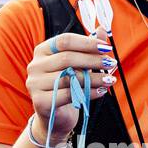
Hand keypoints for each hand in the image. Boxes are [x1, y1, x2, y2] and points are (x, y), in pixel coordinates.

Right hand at [27, 27, 117, 141]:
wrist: (56, 117)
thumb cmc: (68, 87)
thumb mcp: (78, 65)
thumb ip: (88, 48)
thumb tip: (102, 30)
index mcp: (42, 50)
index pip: (65, 40)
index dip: (87, 43)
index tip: (106, 48)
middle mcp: (35, 65)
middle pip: (67, 58)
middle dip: (93, 60)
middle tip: (112, 63)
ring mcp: (35, 84)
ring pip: (69, 77)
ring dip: (94, 78)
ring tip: (110, 79)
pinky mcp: (40, 101)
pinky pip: (69, 94)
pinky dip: (89, 92)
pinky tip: (102, 91)